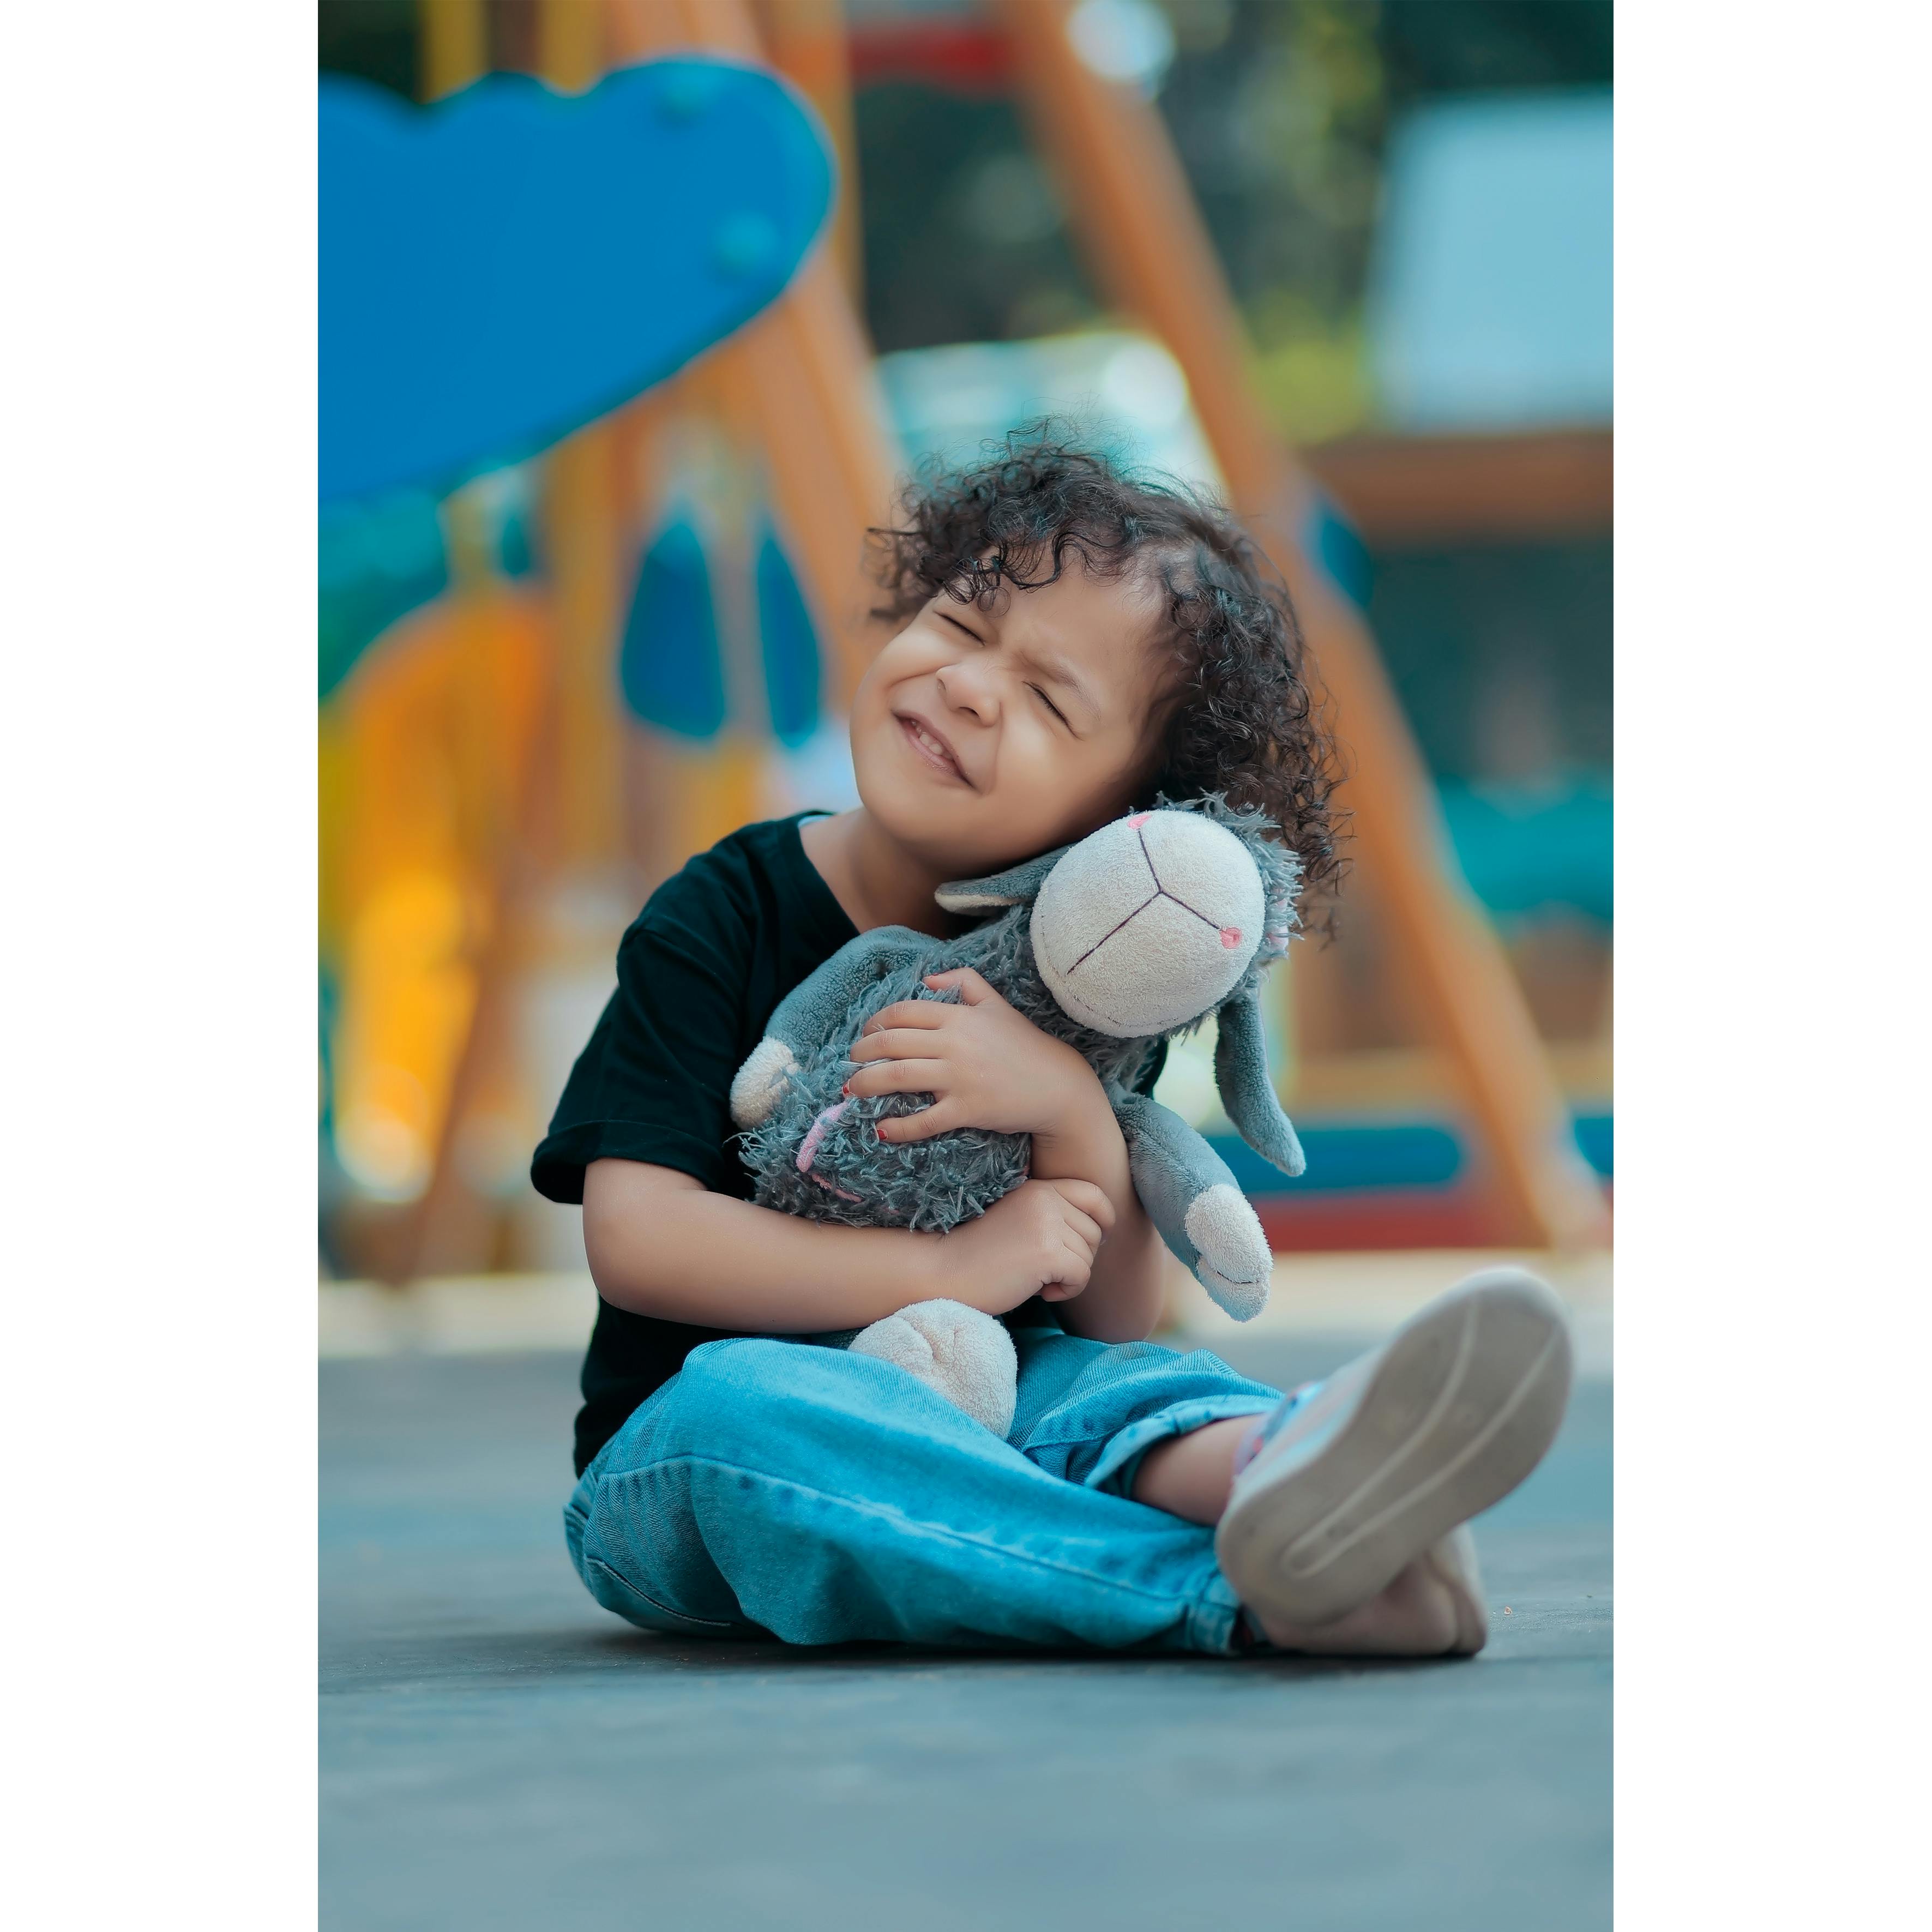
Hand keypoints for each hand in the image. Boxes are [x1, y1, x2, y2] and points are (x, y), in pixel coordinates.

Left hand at [843, 968, 1105, 1144]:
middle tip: (850, 1064)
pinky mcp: (967, 1110)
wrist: (1058, 1085)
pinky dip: (897, 1127)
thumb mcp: (997, 1004)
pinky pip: (923, 1120)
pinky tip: (881, 1130)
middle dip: (860, 1054)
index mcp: (958, 1016)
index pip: (902, 1013)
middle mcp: (954, 1044)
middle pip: (890, 1043)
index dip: (874, 1023)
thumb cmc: (1025, 1044)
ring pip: (897, 1077)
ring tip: (851, 1091)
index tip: (864, 1035)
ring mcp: (959, 1077)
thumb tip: (926, 980)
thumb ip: (964, 981)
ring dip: (865, 1085)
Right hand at [932, 1178, 1116, 1312]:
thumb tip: (1099, 1232)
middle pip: (1095, 1231)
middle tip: (1045, 1270)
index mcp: (1038, 1187)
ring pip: (1089, 1256)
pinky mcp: (1047, 1253)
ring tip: (1038, 1280)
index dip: (1102, 1220)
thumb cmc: (976, 1254)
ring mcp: (1047, 1224)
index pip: (1094, 1194)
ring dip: (1070, 1276)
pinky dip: (1067, 1291)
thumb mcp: (1017, 1219)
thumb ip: (1050, 1215)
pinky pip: (1082, 1276)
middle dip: (1079, 1256)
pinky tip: (1040, 1292)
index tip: (1091, 1242)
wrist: (941, 1271)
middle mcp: (1045, 1199)